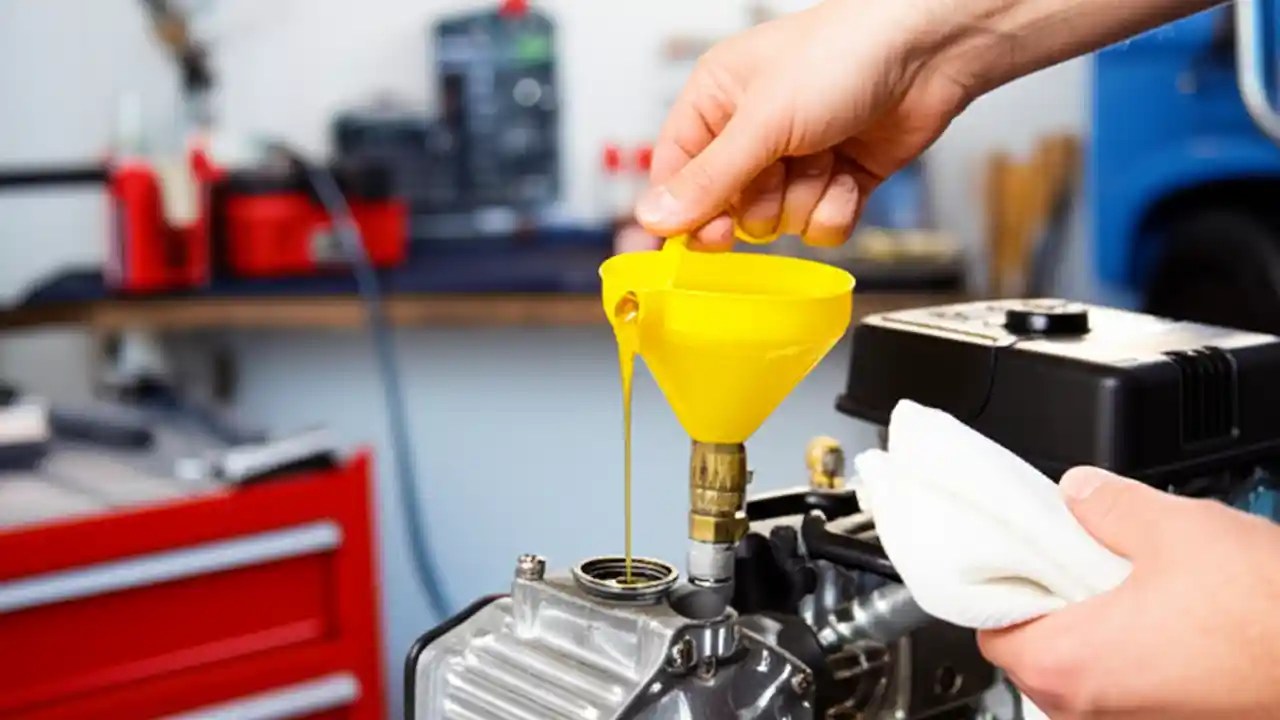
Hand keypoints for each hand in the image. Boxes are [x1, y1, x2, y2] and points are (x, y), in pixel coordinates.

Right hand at [636, 0, 1216, 251]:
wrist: (929, 54)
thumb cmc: (842, 56)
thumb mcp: (762, 121)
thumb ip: (708, 179)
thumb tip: (653, 219)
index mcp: (717, 102)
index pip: (677, 173)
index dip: (688, 211)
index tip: (704, 239)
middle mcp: (753, 133)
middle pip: (730, 209)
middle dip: (761, 201)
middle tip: (777, 178)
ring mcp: (797, 159)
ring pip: (778, 223)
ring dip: (804, 199)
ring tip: (825, 157)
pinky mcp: (837, 180)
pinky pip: (819, 225)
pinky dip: (836, 207)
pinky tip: (850, 173)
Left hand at [978, 467, 1279, 718]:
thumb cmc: (1267, 618)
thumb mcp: (1172, 528)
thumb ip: (1106, 505)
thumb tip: (1078, 493)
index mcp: (1068, 664)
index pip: (990, 631)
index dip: (1004, 588)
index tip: (1023, 558)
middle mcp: (1092, 710)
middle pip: (1036, 653)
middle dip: (1053, 605)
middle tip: (1080, 559)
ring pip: (1088, 672)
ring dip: (1099, 628)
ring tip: (1133, 582)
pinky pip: (1133, 688)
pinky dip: (1138, 653)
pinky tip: (1171, 614)